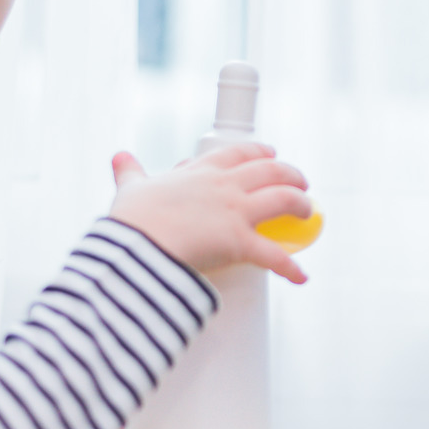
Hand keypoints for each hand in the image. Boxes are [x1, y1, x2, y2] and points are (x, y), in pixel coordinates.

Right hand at [107, 143, 312, 283]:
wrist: (136, 248)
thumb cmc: (132, 220)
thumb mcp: (131, 189)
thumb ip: (130, 173)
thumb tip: (120, 157)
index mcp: (202, 172)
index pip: (239, 153)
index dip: (259, 152)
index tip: (270, 154)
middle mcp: (224, 186)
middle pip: (271, 171)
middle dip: (291, 174)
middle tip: (300, 182)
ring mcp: (235, 213)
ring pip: (283, 200)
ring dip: (301, 206)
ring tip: (308, 212)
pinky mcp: (240, 243)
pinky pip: (274, 256)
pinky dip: (291, 268)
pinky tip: (301, 276)